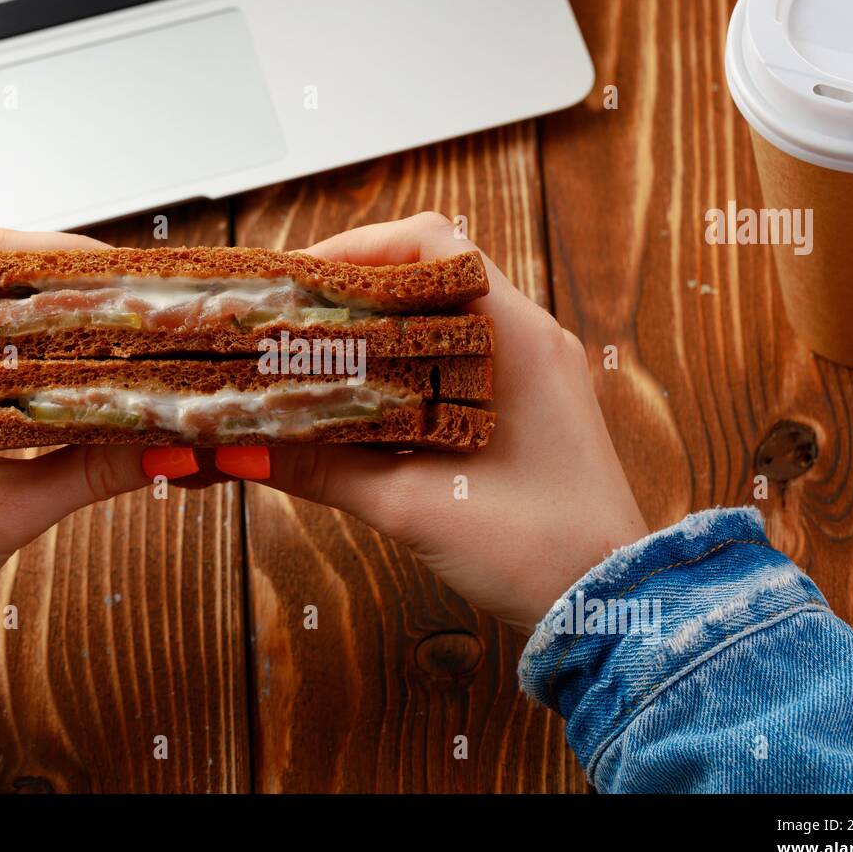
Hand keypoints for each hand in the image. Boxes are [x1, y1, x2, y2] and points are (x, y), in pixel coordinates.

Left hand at [0, 229, 152, 635]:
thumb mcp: (6, 512)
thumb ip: (91, 472)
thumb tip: (172, 447)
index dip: (61, 255)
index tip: (124, 279)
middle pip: (6, 292)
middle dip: (80, 296)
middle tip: (146, 314)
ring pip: (8, 336)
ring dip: (67, 337)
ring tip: (134, 348)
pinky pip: (3, 377)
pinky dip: (50, 377)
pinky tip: (94, 395)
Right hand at [260, 213, 648, 633]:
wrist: (611, 607)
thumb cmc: (536, 549)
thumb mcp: (415, 506)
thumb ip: (324, 470)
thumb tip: (241, 451)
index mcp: (516, 336)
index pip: (433, 244)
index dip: (358, 250)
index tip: (298, 281)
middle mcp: (530, 339)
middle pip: (431, 276)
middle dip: (356, 291)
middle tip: (292, 319)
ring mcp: (534, 374)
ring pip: (442, 321)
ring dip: (380, 331)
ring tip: (315, 356)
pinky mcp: (529, 410)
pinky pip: (457, 363)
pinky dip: (406, 369)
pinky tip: (361, 402)